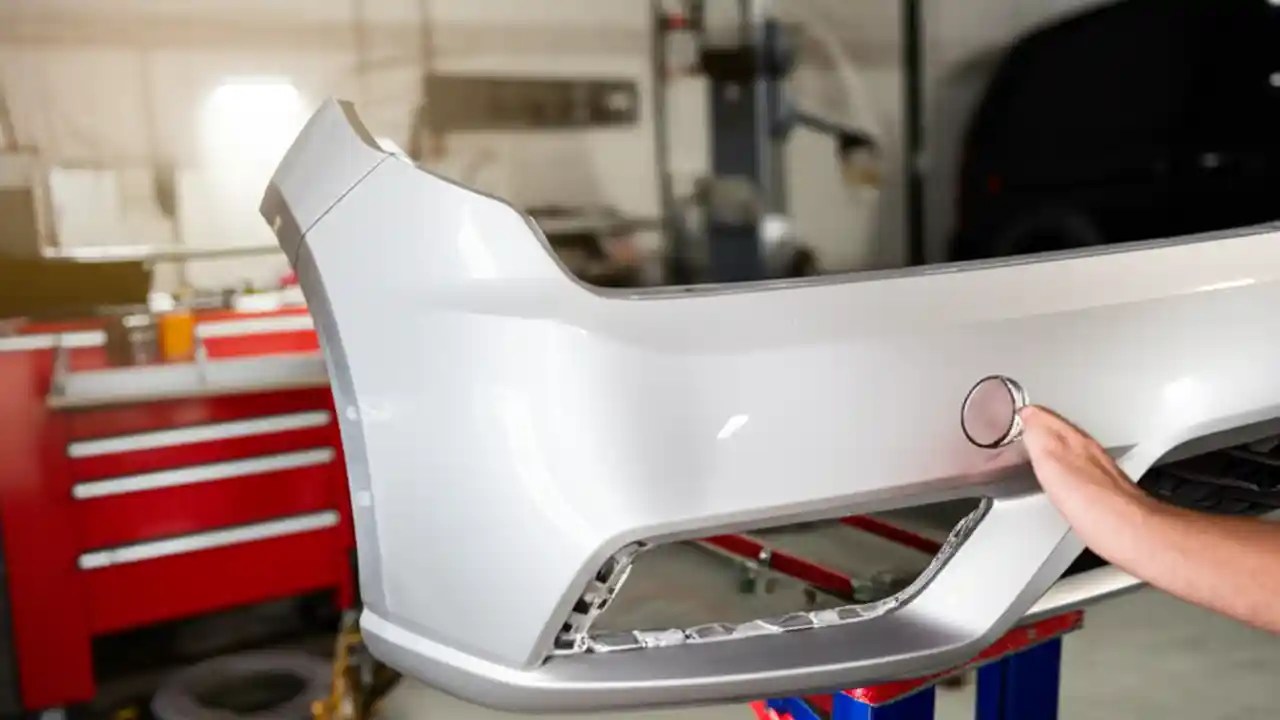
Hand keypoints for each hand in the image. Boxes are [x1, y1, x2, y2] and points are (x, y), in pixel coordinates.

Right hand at [1019, 405, 1153, 562]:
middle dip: (1042, 428)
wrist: (1131, 533)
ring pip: (1072, 451)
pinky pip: (1079, 472)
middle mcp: (1089, 454)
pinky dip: (1066, 469)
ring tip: (1039, 449)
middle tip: (1026, 426)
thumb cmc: (1096, 503)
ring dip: (1054, 447)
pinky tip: (1061, 479)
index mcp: (1075, 442)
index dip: (1030, 414)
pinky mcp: (1104, 494)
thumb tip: (1029, 416)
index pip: (1048, 417)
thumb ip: (1039, 436)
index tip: (1018, 413)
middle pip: (1062, 432)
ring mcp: (1099, 473)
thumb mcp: (1053, 461)